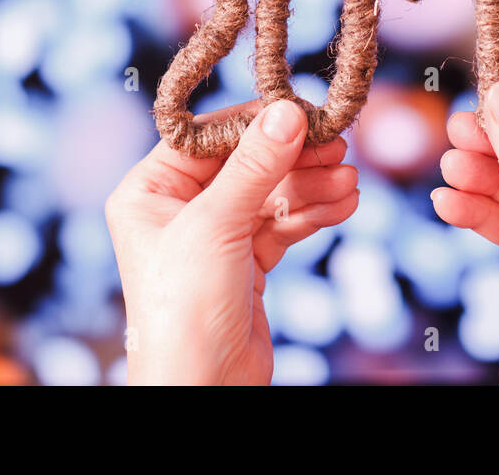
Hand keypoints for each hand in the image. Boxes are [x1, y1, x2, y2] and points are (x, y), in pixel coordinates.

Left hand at [106, 99, 358, 384]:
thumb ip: (254, 166)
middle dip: (294, 157)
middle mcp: (177, 209)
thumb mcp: (216, 225)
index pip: (207, 137)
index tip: (303, 109)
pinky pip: (282, 226)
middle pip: (245, 164)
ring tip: (350, 182)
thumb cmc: (184, 308)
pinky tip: (344, 205)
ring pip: (270, 194)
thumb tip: (288, 111)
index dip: (256, 122)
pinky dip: (313, 214)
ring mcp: (213, 237)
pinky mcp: (244, 264)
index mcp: (148, 191)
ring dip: (311, 186)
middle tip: (338, 146)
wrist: (202, 389)